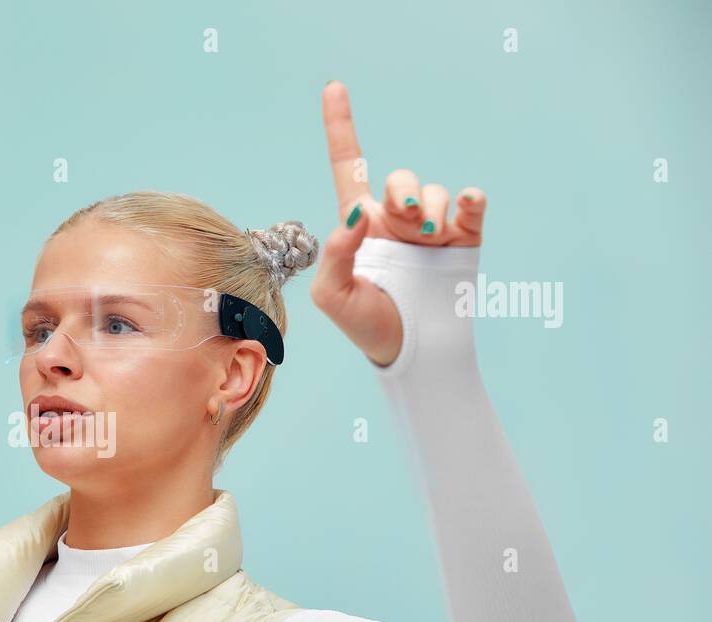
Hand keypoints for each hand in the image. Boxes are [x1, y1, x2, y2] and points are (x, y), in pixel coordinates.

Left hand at [308, 81, 487, 366]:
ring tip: (426, 241)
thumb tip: (357, 213)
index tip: (334, 88)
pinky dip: (468, 199)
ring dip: (428, 209)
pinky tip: (465, 205)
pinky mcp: (465, 238)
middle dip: (402, 193)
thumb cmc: (367, 326)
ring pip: (433, 192)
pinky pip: (469, 204)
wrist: (412, 353)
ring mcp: (432, 228)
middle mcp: (396, 220)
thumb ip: (336, 251)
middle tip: (404, 222)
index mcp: (360, 225)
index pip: (349, 167)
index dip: (341, 128)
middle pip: (399, 179)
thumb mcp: (333, 295)